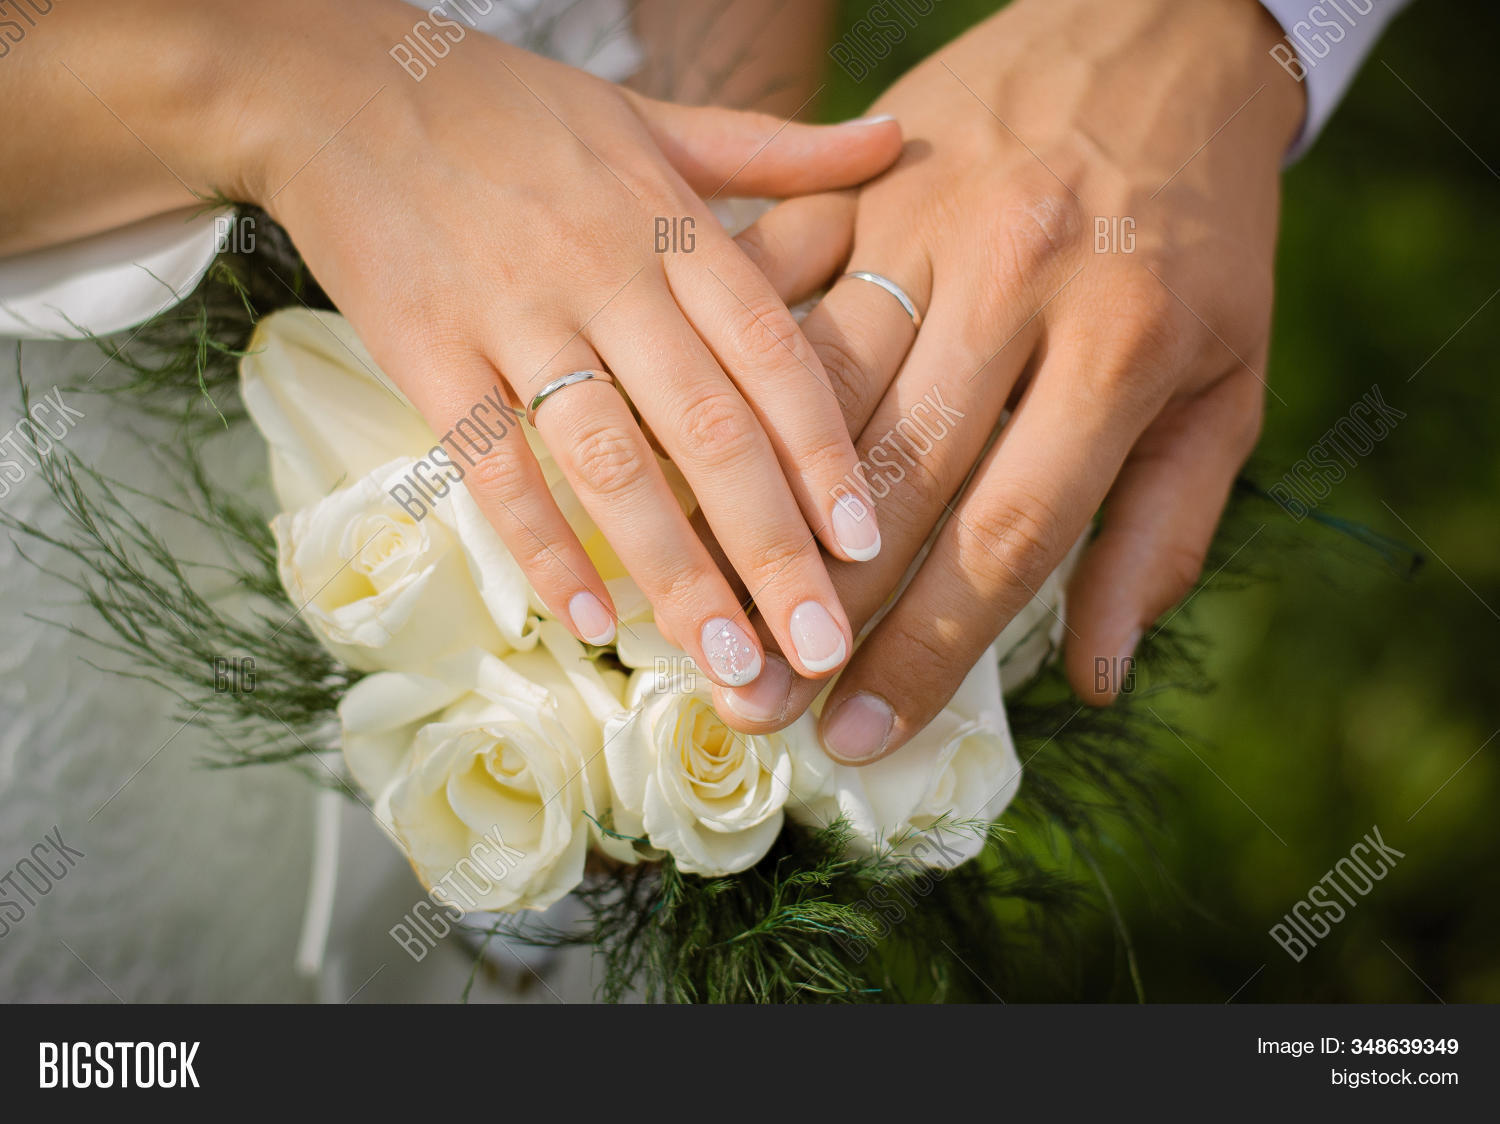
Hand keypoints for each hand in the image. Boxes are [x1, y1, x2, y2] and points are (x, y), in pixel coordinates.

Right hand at [204, 0, 902, 686]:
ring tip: (728, 663)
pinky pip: (489, 463)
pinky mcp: (423, 350)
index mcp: (666, 219)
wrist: (337, 86)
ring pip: (607, 459)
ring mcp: (508, 313)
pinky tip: (587, 623)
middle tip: (819, 646)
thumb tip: (892, 140)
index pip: (768, 348)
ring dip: (673, 570)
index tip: (864, 544)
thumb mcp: (652, 116)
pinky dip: (539, 545)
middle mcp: (600, 270)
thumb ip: (773, 149)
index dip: (822, 449)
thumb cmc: (510, 112)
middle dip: (770, 546)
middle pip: (706, 425)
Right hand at [712, 0, 1305, 751]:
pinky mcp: (857, 182)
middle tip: (757, 703)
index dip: (929, 650)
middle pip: (894, 476)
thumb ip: (1163, 530)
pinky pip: (768, 287)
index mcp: (1121, 342)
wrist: (1161, 33)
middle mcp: (1012, 280)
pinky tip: (678, 454)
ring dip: (750, 511)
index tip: (860, 733)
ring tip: (704, 614)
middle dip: (819, 606)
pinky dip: (718, 372)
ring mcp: (922, 220)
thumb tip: (1095, 675)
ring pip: (810, 390)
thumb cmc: (1203, 231)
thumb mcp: (1228, 380)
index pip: (1008, 534)